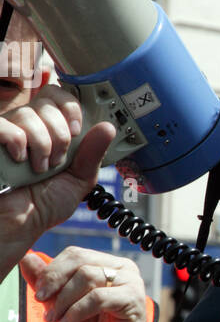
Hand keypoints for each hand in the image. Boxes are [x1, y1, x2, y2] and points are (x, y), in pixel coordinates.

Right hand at [0, 84, 115, 257]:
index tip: (77, 131)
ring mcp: (8, 132)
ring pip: (27, 113)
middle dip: (60, 132)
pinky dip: (15, 140)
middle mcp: (28, 126)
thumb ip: (92, 155)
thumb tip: (108, 128)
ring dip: (41, 143)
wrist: (19, 227)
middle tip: (58, 159)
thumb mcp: (77, 181)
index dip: (71, 107)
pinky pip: (2, 125)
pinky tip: (20, 159)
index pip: (58, 95)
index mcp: (50, 129)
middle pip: (46, 101)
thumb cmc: (44, 205)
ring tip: (40, 168)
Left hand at [21, 247, 151, 321]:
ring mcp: (131, 282)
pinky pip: (98, 298)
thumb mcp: (61, 305)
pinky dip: (77, 310)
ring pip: (87, 277)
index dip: (53, 270)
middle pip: (80, 260)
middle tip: (40, 299)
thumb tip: (26, 258)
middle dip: (55, 280)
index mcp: (109, 264)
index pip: (75, 254)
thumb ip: (45, 282)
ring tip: (53, 319)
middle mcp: (123, 268)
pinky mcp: (133, 299)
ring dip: (64, 300)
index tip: (38, 292)